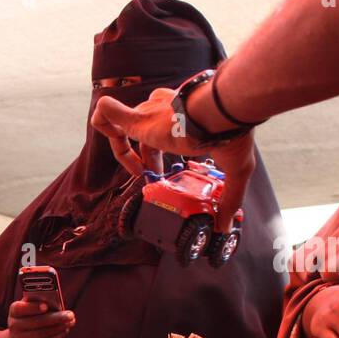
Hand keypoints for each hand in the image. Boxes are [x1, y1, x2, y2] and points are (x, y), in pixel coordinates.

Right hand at [6, 299, 74, 337]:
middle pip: (36, 321)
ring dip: (60, 327)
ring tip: (71, 322)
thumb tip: (54, 300)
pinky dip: (57, 336)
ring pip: (43, 332)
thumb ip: (38, 302)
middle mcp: (14, 326)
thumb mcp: (29, 309)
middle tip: (70, 315)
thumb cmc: (28, 319)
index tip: (46, 306)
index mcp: (14, 312)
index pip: (19, 308)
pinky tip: (65, 331)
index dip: (32, 307)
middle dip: (56, 318)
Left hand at [90, 88, 254, 231]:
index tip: (164, 174)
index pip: (165, 130)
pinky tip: (105, 126)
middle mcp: (165, 111)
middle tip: (154, 176)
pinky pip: (107, 115)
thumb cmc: (231, 132)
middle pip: (145, 133)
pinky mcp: (137, 121)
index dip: (159, 153)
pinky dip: (103, 120)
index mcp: (185, 117)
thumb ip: (229, 199)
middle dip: (146, 158)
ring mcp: (149, 115)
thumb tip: (226, 226)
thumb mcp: (235, 169)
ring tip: (138, 172)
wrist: (222, 112)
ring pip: (124, 126)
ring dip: (124, 152)